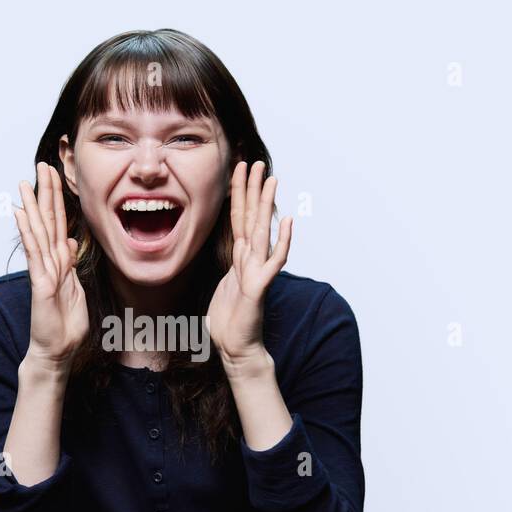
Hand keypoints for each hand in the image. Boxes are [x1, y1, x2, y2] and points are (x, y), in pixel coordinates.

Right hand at [13, 162, 88, 371]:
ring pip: (38, 232)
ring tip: (24, 182)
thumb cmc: (65, 325)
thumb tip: (71, 243)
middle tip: (42, 164)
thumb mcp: (76, 289)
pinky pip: (34, 253)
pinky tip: (22, 214)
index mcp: (61, 262)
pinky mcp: (40, 283)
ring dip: (31, 206)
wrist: (57, 351)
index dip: (58, 200)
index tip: (56, 176)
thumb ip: (71, 265)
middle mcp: (50, 262)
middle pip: (47, 221)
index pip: (59, 224)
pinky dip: (28, 233)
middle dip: (45, 192)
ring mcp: (43, 271)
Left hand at [205, 160, 292, 371]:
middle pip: (251, 217)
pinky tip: (288, 223)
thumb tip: (235, 248)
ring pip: (262, 232)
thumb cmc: (229, 321)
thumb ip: (231, 264)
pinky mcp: (258, 287)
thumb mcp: (224, 284)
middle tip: (257, 162)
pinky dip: (281, 242)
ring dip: (266, 205)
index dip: (238, 193)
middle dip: (253, 189)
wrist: (235, 348)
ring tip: (271, 180)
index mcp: (239, 258)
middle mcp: (250, 260)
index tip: (239, 168)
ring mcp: (256, 272)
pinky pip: (272, 262)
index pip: (238, 218)